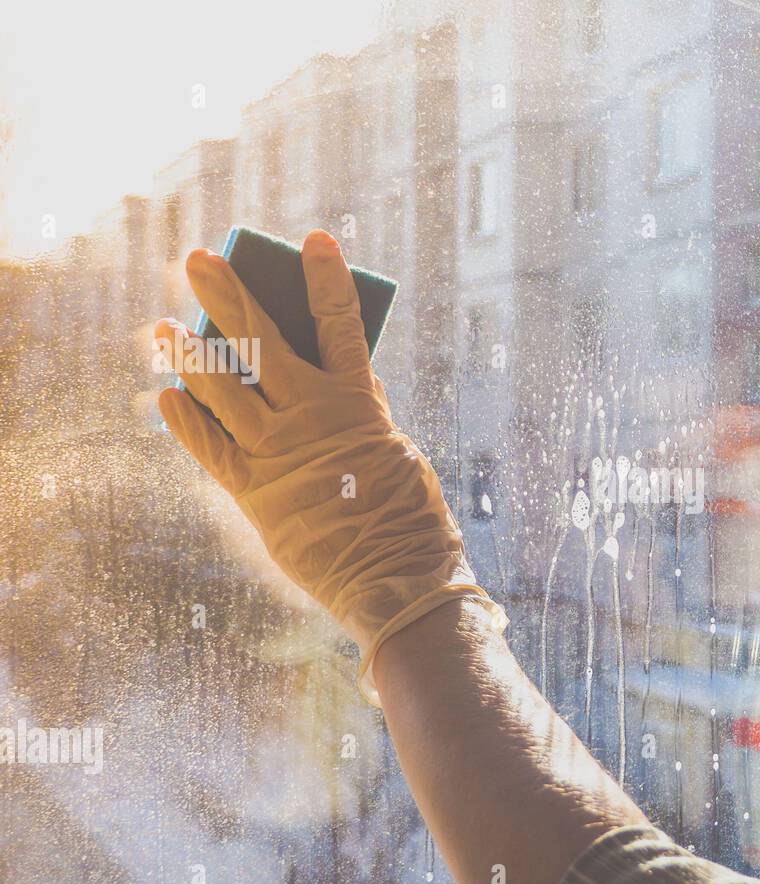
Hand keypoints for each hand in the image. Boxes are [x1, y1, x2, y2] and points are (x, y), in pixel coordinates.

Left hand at [155, 229, 503, 703]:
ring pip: (221, 389)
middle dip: (226, 294)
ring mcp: (278, 454)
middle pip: (260, 342)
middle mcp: (311, 418)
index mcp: (358, 402)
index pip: (340, 323)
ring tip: (161, 324)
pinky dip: (186, 421)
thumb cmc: (409, 518)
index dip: (325, 278)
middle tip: (197, 257)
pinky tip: (166, 394)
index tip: (313, 238)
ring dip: (187, 352)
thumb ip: (358, 413)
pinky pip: (209, 448)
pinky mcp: (254, 493)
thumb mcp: (394, 451)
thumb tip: (324, 387)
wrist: (395, 580)